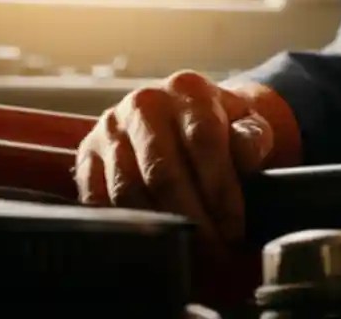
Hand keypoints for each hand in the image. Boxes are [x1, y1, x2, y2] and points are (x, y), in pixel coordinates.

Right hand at [74, 70, 274, 245]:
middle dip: (192, 218)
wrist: (187, 115)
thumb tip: (246, 157)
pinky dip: (127, 225)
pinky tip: (154, 243)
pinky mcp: (87, 154)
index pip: (203, 140)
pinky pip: (98, 198)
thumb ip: (253, 137)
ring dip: (160, 227)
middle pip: (163, 171)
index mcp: (187, 89)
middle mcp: (143, 103)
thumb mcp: (249, 123)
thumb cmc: (224, 126)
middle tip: (214, 250)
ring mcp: (110, 128)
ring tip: (189, 252)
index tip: (234, 227)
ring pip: (129, 189)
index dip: (220, 189)